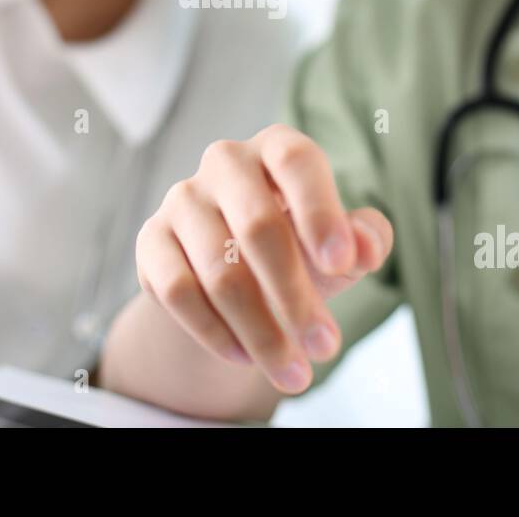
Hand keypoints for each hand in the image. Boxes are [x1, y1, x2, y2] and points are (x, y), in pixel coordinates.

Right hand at [135, 124, 393, 393]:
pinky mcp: (151, 239)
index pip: (296, 161)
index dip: (320, 211)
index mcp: (276, 147)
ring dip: (261, 331)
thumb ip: (366, 238)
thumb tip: (365, 246)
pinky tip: (245, 357)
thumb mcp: (341, 244)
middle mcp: (225, 161)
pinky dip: (215, 332)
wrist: (234, 273)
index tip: (342, 266)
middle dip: (295, 296)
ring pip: (220, 272)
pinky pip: (178, 291)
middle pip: (258, 225)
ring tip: (293, 371)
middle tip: (325, 348)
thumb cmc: (300, 246)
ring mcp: (183, 198)